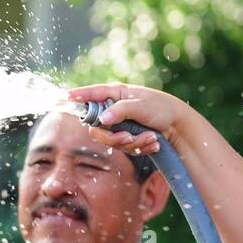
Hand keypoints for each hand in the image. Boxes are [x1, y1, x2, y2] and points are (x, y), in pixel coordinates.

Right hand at [58, 82, 198, 154]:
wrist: (179, 126)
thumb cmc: (161, 108)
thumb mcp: (141, 105)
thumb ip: (120, 111)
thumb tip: (101, 119)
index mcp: (115, 95)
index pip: (91, 94)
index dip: (76, 96)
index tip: (62, 97)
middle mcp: (114, 111)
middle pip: (97, 128)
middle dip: (114, 137)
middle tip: (129, 137)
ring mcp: (120, 125)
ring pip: (112, 142)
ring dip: (133, 142)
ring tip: (151, 137)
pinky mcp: (127, 137)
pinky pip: (125, 148)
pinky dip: (141, 147)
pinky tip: (153, 142)